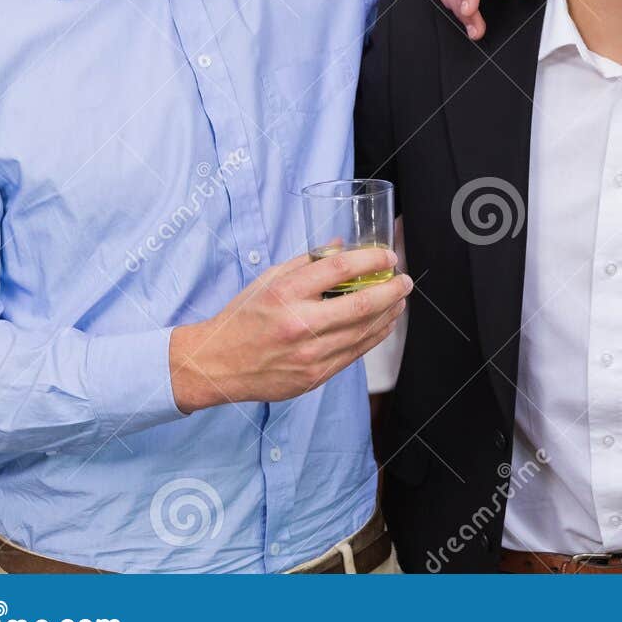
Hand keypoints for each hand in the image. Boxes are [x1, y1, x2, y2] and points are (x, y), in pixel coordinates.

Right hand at [169, 248, 410, 412]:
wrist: (217, 364)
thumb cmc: (243, 318)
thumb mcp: (268, 279)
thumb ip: (307, 262)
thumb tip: (342, 245)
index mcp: (286, 293)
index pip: (340, 270)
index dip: (371, 260)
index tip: (387, 257)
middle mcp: (300, 324)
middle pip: (361, 304)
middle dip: (391, 290)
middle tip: (404, 280)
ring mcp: (309, 354)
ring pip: (364, 331)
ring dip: (389, 313)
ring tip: (399, 300)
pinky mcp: (315, 376)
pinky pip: (355, 353)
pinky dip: (375, 336)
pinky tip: (384, 323)